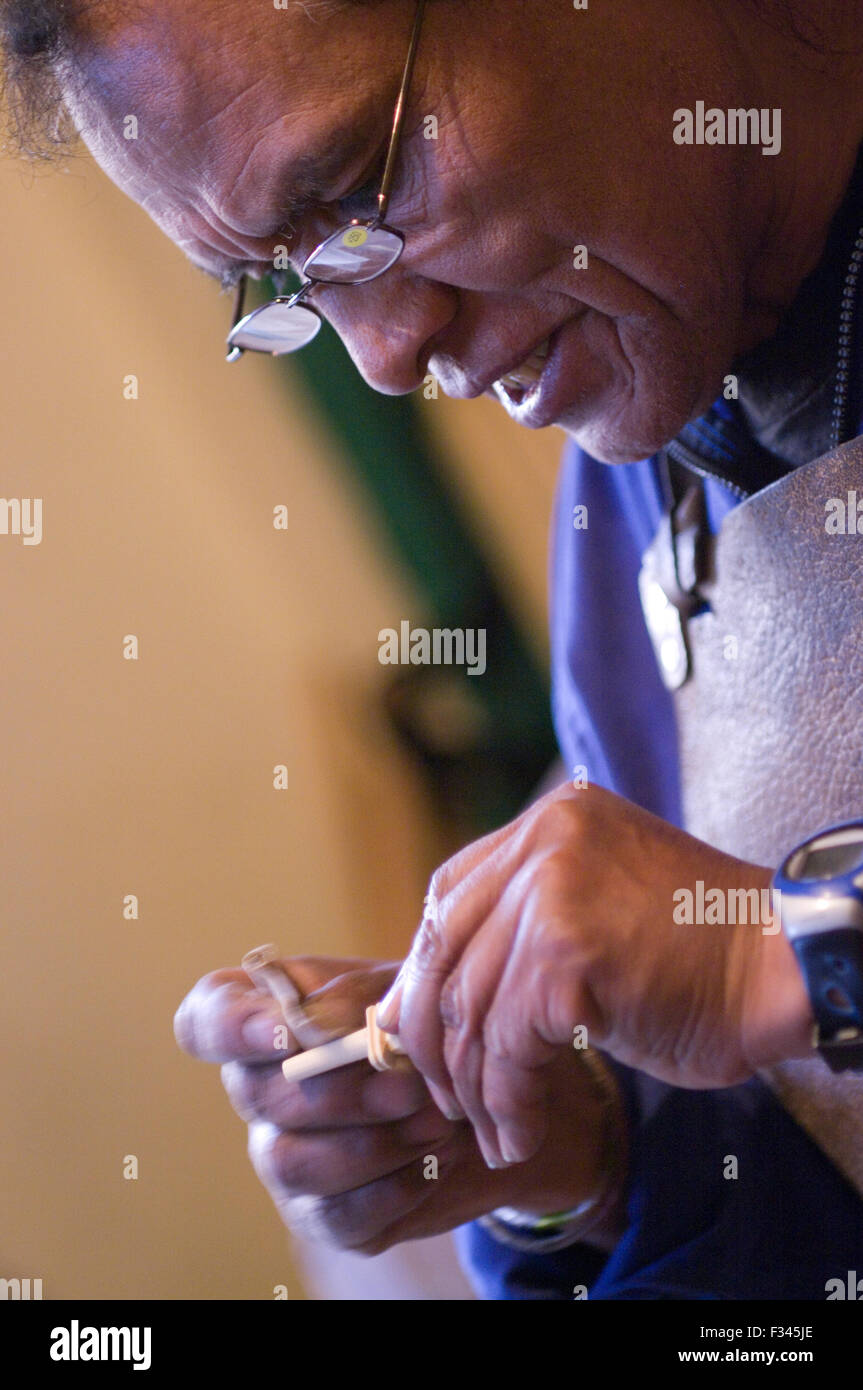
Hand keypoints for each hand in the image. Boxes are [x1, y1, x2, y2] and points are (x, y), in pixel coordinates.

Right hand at [174, 955, 620, 1254]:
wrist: (488, 1089)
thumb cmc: (429, 1020)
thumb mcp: (403, 985)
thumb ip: (358, 994)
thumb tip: (318, 1021)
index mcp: (265, 1015)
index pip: (206, 1021)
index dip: (233, 1028)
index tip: (286, 1029)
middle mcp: (258, 1087)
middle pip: (257, 1095)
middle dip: (341, 1088)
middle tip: (412, 1080)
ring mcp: (284, 1155)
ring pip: (292, 1162)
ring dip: (372, 1142)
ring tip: (438, 1119)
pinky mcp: (324, 1213)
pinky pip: (339, 1216)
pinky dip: (394, 1188)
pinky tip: (436, 1160)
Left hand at [376, 782, 814, 1168]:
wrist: (781, 967)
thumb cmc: (698, 954)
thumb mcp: (599, 909)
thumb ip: (526, 925)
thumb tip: (439, 993)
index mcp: (550, 820)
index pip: (448, 898)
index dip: (426, 971)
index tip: (422, 1032)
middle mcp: (542, 842)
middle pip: (444, 950)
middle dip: (432, 1036)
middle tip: (444, 1098)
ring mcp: (550, 891)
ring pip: (470, 1007)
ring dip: (475, 1087)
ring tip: (490, 1132)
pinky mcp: (564, 952)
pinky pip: (506, 1045)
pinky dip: (507, 1102)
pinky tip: (517, 1135)